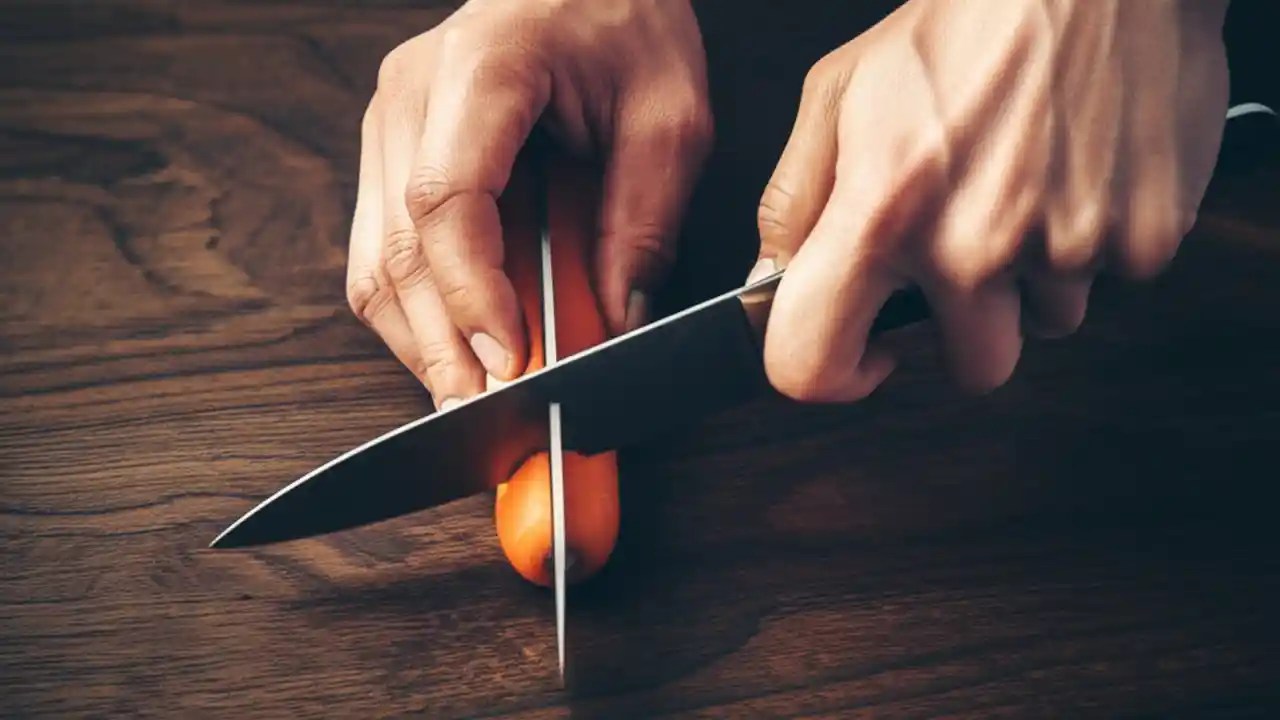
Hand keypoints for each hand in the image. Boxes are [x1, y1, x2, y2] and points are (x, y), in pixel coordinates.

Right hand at [348, 0, 712, 408]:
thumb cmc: (625, 20)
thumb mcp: (668, 118)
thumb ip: (642, 221)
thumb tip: (616, 321)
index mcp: (481, 69)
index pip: (446, 200)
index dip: (473, 293)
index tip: (511, 359)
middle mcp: (412, 96)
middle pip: (398, 246)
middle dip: (443, 343)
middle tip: (484, 412)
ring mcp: (392, 125)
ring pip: (376, 260)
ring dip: (424, 338)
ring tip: (471, 398)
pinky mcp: (395, 153)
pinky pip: (384, 251)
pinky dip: (421, 310)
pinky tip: (459, 347)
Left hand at [752, 0, 1230, 400]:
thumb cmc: (963, 23)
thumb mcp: (840, 93)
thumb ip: (795, 201)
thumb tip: (772, 285)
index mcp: (882, 213)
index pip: (813, 364)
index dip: (830, 374)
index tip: (860, 352)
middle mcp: (973, 246)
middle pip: (973, 368)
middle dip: (969, 324)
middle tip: (970, 245)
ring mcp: (1065, 248)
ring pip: (1046, 320)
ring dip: (1035, 275)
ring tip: (1027, 183)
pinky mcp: (1146, 237)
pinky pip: (1111, 280)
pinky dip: (1093, 240)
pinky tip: (1074, 174)